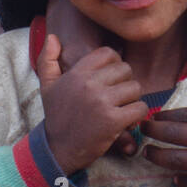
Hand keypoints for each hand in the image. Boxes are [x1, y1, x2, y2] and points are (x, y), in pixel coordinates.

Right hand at [42, 0, 136, 157]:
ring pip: (135, 88)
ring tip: (122, 108)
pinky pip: (140, 108)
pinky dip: (138, 115)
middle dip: (125, 83)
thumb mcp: (47, 86)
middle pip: (126, 70)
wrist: (58, 149)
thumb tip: (53, 36)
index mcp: (77, 73)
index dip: (115, 63)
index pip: (109, 53)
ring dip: (132, 99)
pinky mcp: (113, 121)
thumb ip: (48, 59)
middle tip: (118, 97)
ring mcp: (102, 102)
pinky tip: (127, 121)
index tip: (111, 78)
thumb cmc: (57, 116)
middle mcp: (89, 84)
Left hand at [141, 103, 186, 186]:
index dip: (167, 115)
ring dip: (161, 157)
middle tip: (143, 129)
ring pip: (180, 161)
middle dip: (156, 132)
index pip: (186, 114)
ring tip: (148, 154)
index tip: (156, 115)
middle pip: (176, 135)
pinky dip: (185, 181)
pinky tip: (176, 179)